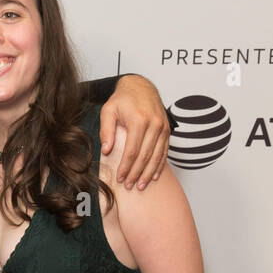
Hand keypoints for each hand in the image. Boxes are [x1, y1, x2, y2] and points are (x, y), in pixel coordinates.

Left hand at [100, 74, 169, 188]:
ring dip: (149, 173)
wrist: (140, 86)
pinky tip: (155, 176)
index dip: (126, 167)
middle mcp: (154, 124)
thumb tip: (106, 151)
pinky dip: (160, 165)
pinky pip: (165, 150)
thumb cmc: (122, 99)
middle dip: (137, 173)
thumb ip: (106, 130)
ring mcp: (163, 127)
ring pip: (157, 155)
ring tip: (141, 185)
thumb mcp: (108, 110)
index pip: (132, 150)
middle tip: (129, 186)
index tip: (119, 178)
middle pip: (145, 155)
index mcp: (139, 120)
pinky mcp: (167, 130)